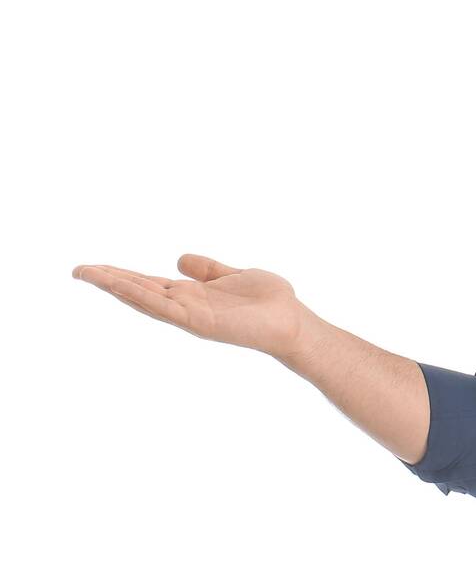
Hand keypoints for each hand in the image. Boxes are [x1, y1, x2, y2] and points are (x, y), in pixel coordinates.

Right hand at [71, 253, 312, 359]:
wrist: (292, 322)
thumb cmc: (270, 302)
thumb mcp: (234, 275)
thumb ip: (208, 269)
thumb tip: (180, 258)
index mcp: (192, 295)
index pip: (149, 284)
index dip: (123, 275)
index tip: (95, 267)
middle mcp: (186, 307)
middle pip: (139, 292)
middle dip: (108, 281)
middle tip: (77, 270)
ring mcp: (190, 316)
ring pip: (144, 299)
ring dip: (115, 286)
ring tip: (87, 273)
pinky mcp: (198, 322)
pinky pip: (163, 307)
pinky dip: (140, 296)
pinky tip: (120, 285)